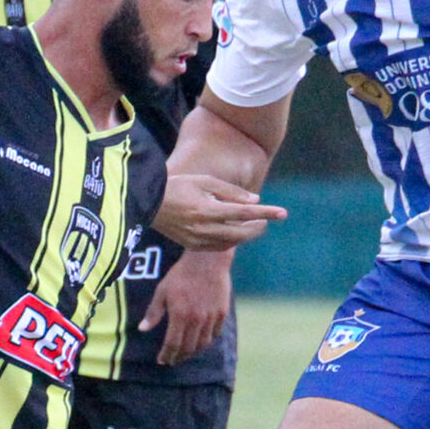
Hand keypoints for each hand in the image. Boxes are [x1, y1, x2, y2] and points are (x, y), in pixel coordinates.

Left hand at [141, 247, 231, 364]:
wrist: (207, 260)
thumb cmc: (181, 274)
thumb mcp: (162, 290)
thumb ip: (153, 312)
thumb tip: (142, 329)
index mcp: (180, 315)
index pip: (172, 344)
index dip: (167, 355)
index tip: (162, 360)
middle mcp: (196, 319)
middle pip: (188, 348)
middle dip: (179, 357)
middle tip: (172, 360)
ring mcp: (211, 317)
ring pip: (202, 344)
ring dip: (192, 352)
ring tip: (185, 354)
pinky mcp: (222, 313)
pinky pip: (215, 334)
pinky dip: (206, 342)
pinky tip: (200, 342)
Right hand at [155, 173, 285, 250]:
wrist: (146, 202)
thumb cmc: (177, 186)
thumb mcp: (205, 181)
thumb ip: (231, 192)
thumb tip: (255, 201)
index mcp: (207, 209)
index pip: (245, 213)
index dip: (266, 213)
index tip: (283, 213)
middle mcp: (204, 228)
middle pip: (242, 233)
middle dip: (258, 227)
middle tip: (267, 219)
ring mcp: (197, 240)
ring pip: (232, 242)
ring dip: (245, 234)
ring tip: (252, 223)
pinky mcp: (191, 245)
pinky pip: (218, 246)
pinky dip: (231, 240)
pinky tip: (234, 230)